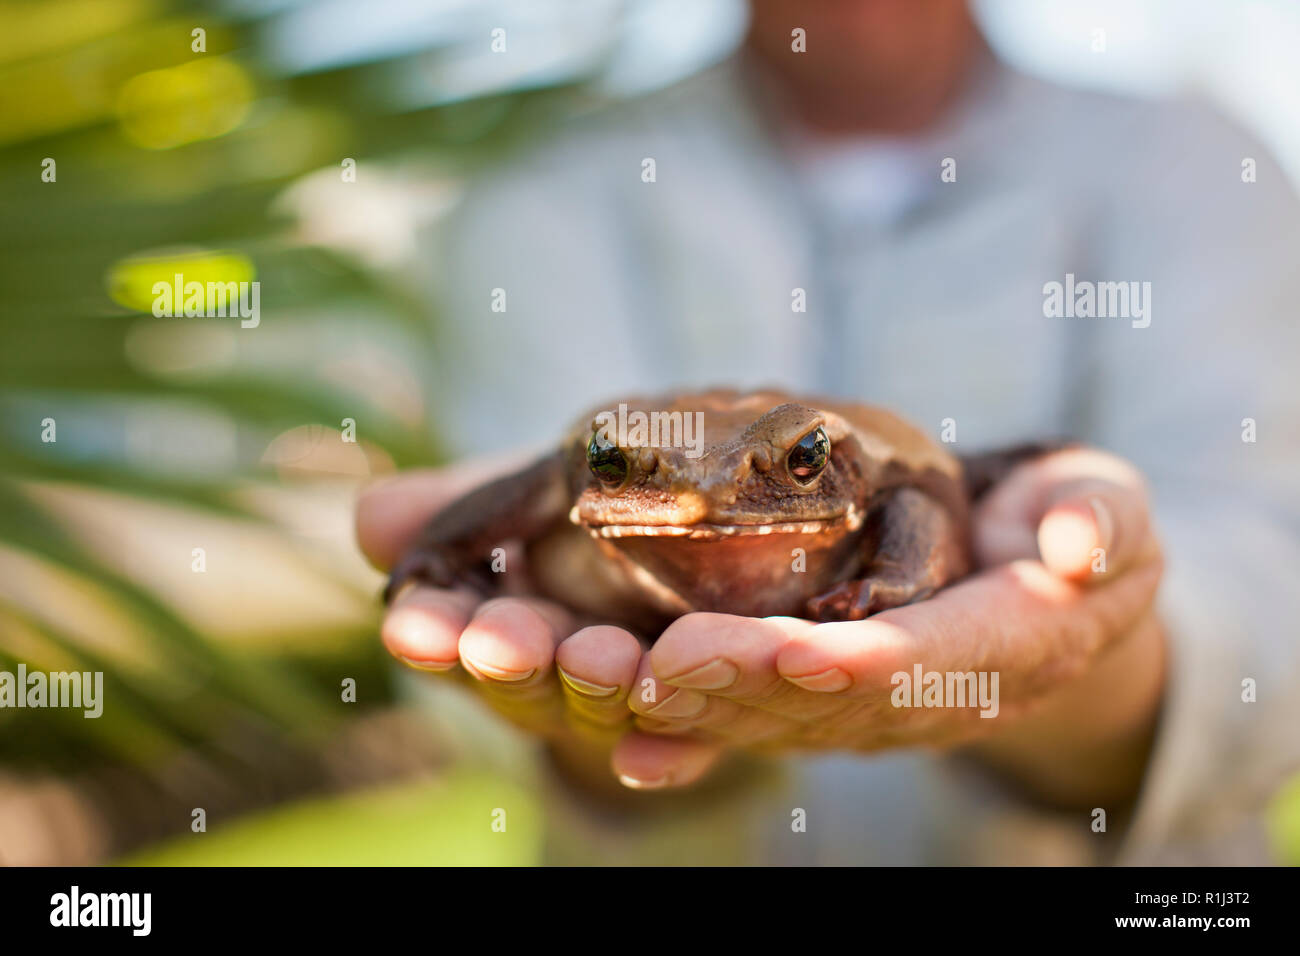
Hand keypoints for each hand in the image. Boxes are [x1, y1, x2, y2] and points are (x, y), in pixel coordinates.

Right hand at [355, 461, 724, 794]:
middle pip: (525, 682)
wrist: (702, 552)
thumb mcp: (530, 499)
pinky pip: (690, 745)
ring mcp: (625, 706)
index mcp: (497, 627)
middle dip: (512, 660)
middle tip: (502, 639)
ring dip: (594, 687)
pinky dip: (672, 752)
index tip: (410, 621)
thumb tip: (371, 515)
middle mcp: (554, 679)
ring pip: (604, 709)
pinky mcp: (700, 720)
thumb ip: (464, 508)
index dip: (430, 631)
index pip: (450, 635)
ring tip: (599, 654)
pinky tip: (657, 752)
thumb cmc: (587, 528)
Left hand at [619, 448, 1166, 806]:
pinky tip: (631, 749)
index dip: (865, 661)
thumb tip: (1077, 544)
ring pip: (782, 721)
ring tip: (623, 683)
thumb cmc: (1072, 525)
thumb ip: (1103, 517)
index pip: (933, 661)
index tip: (793, 648)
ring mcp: (875, 709)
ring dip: (702, 710)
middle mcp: (933, 696)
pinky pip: (758, 727)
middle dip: (747, 686)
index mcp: (1013, 645)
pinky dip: (695, 743)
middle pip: (833, 702)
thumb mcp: (1110, 507)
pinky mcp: (827, 705)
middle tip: (665, 663)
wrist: (1043, 583)